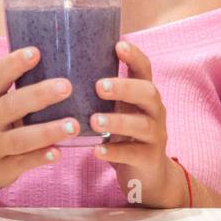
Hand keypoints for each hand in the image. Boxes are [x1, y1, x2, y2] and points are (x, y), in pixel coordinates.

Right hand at [0, 46, 80, 202]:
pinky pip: (22, 163)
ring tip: (74, 125)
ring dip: (48, 131)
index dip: (14, 64)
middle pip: (12, 106)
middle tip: (66, 86)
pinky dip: (40, 157)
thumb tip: (55, 64)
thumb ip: (13, 90)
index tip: (36, 52)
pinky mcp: (0, 168)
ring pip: (20, 138)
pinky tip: (58, 152)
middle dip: (39, 95)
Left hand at [90, 39, 185, 208]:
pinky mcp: (150, 159)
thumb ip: (104, 93)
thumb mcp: (119, 110)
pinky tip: (97, 151)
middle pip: (149, 93)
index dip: (135, 56)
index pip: (145, 70)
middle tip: (99, 85)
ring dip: (118, 121)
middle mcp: (155, 112)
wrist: (147, 176)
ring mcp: (155, 136)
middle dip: (125, 87)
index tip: (118, 44)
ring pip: (143, 125)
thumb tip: (65, 65)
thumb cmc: (125, 135)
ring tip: (93, 121)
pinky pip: (134, 154)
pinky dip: (115, 152)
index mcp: (144, 96)